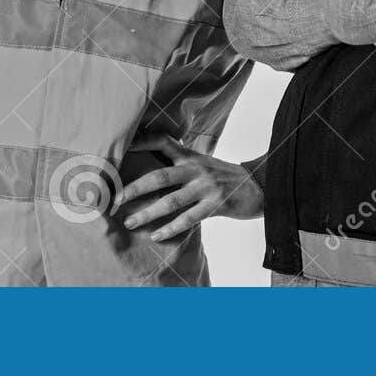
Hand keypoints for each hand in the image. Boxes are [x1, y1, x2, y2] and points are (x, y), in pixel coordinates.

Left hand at [112, 135, 263, 240]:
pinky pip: (188, 219)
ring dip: (148, 213)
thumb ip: (180, 164)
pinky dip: (170, 228)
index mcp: (190, 156)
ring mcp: (206, 187)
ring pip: (171, 201)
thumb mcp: (202, 164)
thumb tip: (150, 171)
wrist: (259, 185)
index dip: (141, 142)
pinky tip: (156, 234)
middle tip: (116, 199)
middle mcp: (195, 169)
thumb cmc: (223, 176)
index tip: (120, 147)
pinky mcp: (216, 205)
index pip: (162, 142)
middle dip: (135, 188)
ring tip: (130, 222)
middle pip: (159, 176)